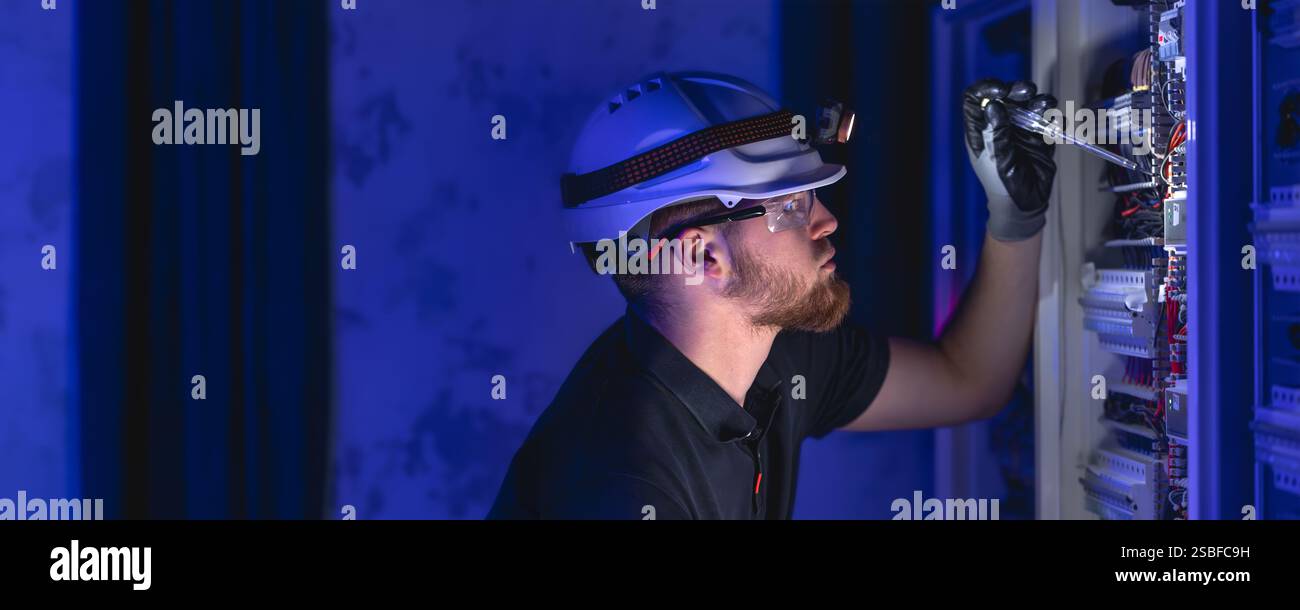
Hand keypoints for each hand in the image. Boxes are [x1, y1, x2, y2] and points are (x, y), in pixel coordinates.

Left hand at [963, 79, 1057, 241]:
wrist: (1024, 203)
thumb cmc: (1002, 185)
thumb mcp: (997, 159)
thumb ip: (997, 133)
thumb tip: (992, 106)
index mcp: (980, 130)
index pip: (975, 99)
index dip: (985, 89)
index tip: (1000, 91)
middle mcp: (999, 124)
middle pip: (1004, 95)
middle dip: (1016, 90)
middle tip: (1027, 92)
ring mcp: (1019, 128)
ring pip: (1026, 102)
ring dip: (1036, 98)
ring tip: (1043, 104)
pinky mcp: (1038, 134)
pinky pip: (1045, 116)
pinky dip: (1051, 113)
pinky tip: (1053, 117)